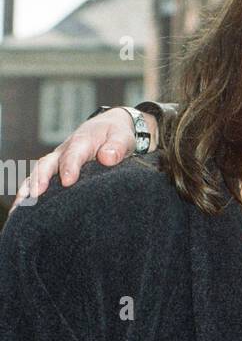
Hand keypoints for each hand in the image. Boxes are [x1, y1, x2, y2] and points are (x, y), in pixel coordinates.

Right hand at [10, 106, 157, 211]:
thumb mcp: (123, 137)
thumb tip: (107, 158)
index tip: (68, 182)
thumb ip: (117, 147)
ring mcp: (57, 161)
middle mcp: (64, 151)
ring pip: (38, 173)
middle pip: (47, 163)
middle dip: (41, 179)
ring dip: (27, 189)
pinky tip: (22, 213)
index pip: (73, 154)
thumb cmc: (116, 135)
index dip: (69, 167)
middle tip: (36, 194)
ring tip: (20, 208)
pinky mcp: (54, 171)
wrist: (108, 128)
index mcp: (82, 142)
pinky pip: (37, 181)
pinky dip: (27, 194)